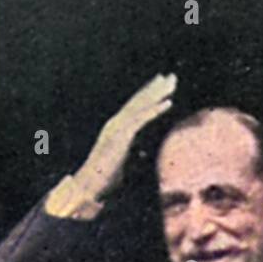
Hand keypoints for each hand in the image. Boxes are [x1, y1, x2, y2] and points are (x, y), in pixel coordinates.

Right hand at [71, 73, 176, 204]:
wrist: (90, 185)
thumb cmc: (105, 178)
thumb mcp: (123, 161)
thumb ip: (133, 152)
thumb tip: (143, 154)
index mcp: (116, 128)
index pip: (135, 108)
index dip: (148, 95)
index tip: (162, 85)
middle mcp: (116, 124)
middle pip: (139, 101)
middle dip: (155, 88)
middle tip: (171, 77)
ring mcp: (118, 128)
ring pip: (142, 106)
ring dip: (158, 94)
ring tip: (172, 83)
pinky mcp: (122, 135)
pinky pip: (142, 119)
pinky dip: (155, 110)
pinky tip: (169, 103)